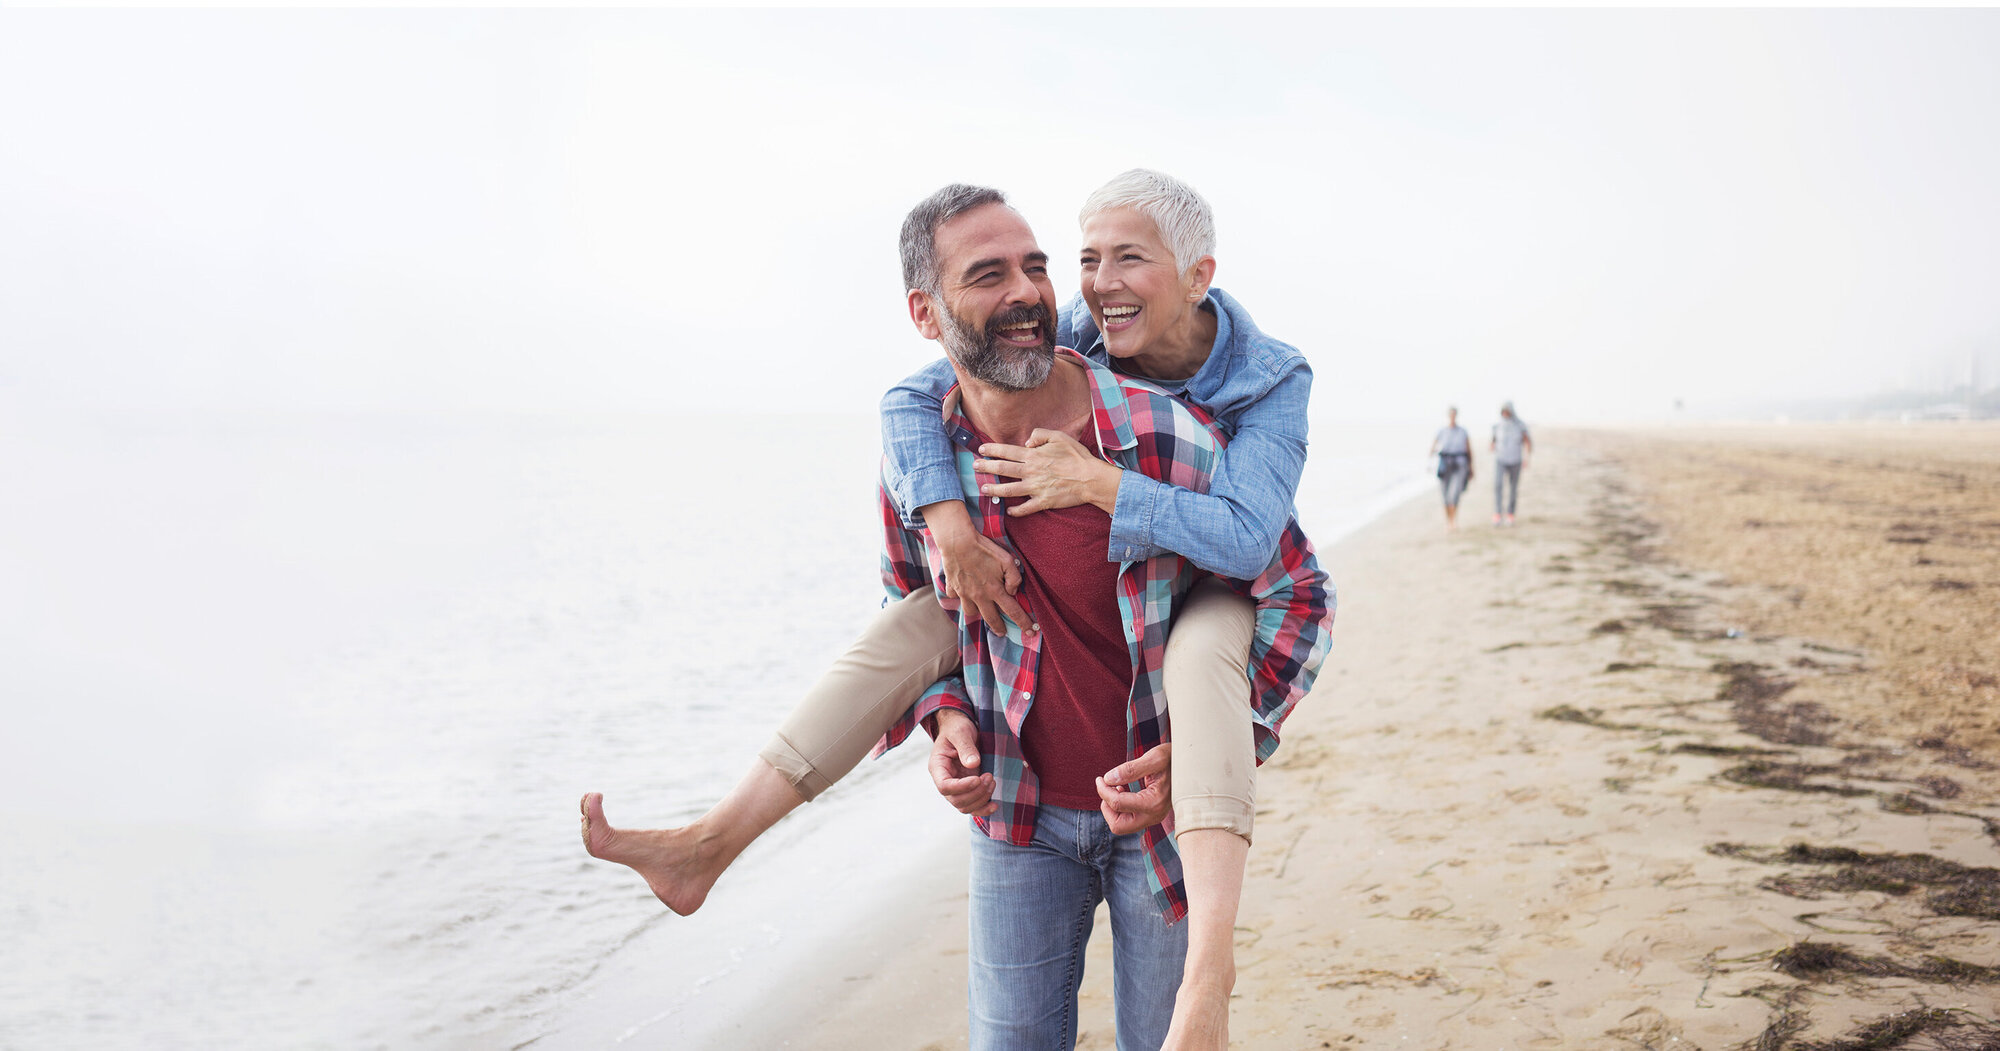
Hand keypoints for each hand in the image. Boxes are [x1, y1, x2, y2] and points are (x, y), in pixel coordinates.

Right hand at [923, 501, 1033, 634]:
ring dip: (977, 613)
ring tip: (982, 610)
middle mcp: (979, 596)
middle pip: (991, 618)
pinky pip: (955, 597)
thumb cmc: (984, 549)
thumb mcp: (1007, 560)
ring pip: (970, 612)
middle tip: (1002, 633)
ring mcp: (964, 593)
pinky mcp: (953, 586)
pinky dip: (959, 597)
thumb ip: (1014, 578)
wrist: (957, 542)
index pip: (1013, 611)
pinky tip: (963, 592)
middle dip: (999, 628)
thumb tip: (1013, 592)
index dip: (1023, 623)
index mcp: (994, 590)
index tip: (1030, 633)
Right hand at [929, 709, 996, 816]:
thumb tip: (973, 764)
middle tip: (989, 777)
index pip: (944, 786)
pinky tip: (994, 805)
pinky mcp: (967, 789)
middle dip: (975, 793)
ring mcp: (956, 786)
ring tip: (992, 781)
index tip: (977, 778)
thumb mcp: (961, 732)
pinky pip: (972, 806)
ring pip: (964, 806)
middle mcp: (944, 780)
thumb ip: (966, 747)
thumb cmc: (957, 728)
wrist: (961, 728)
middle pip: (956, 800)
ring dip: (981, 799)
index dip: (962, 787)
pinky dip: (983, 809)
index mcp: (938, 766)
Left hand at [976, 429, 1121, 515]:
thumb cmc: (1077, 456)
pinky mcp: (1043, 502)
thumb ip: (1040, 434)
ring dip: (994, 490)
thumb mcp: (1060, 436)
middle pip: (1002, 469)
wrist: (1091, 479)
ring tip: (983, 489)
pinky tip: (1009, 511)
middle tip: (975, 467)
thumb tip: (1026, 442)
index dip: (992, 450)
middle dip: (986, 467)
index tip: (981, 449)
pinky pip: (1025, 508)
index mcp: (1033, 456)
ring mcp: (1036, 488)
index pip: (1007, 451)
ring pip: (1008, 490)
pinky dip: (1016, 511)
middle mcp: (1031, 471)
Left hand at [1096, 743, 1171, 834]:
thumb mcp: (1154, 757)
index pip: (1117, 803)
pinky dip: (1120, 809)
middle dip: (1106, 807)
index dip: (1103, 790)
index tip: (1100, 778)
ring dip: (1112, 809)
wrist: (1190, 765)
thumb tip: (1108, 779)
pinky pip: (1129, 821)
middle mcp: (1155, 815)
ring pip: (1122, 826)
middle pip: (1118, 826)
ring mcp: (1154, 818)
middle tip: (1106, 787)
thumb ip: (1130, 769)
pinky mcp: (1152, 816)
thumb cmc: (1173, 758)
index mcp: (1154, 802)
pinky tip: (1123, 790)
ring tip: (1116, 787)